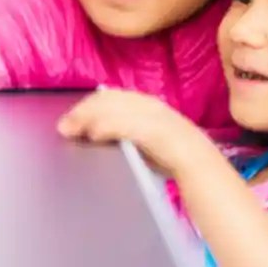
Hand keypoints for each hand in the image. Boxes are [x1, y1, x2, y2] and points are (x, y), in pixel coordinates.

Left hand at [57, 88, 211, 175]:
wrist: (204, 169)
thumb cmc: (172, 158)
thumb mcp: (144, 140)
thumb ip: (124, 132)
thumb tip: (93, 131)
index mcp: (148, 104)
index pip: (112, 97)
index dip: (88, 105)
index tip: (70, 117)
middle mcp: (151, 105)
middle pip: (110, 100)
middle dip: (83, 110)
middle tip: (63, 125)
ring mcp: (156, 117)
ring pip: (116, 110)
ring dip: (90, 117)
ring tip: (72, 128)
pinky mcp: (159, 132)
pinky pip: (129, 126)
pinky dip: (108, 126)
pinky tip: (94, 133)